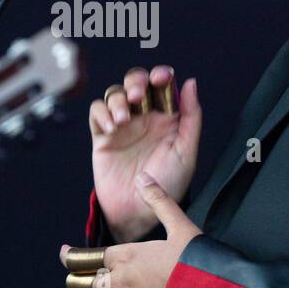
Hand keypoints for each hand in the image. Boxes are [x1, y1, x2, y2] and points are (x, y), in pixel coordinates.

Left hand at [60, 171, 201, 287]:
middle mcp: (117, 283)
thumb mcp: (181, 226)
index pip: (82, 257)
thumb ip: (159, 201)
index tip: (65, 254)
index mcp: (124, 255)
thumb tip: (143, 176)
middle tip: (80, 276)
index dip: (69, 256)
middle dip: (77, 278)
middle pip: (78, 283)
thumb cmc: (199, 261)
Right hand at [89, 65, 200, 241]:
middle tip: (138, 95)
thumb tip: (190, 82)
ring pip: (115, 93)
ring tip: (124, 119)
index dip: (161, 75)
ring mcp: (122, 125)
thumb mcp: (186, 152)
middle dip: (136, 81)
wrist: (140, 212)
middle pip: (135, 82)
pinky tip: (112, 127)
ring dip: (119, 99)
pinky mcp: (102, 136)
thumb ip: (191, 116)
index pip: (162, 85)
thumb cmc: (168, 185)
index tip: (162, 77)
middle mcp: (144, 117)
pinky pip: (97, 112)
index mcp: (167, 117)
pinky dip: (102, 112)